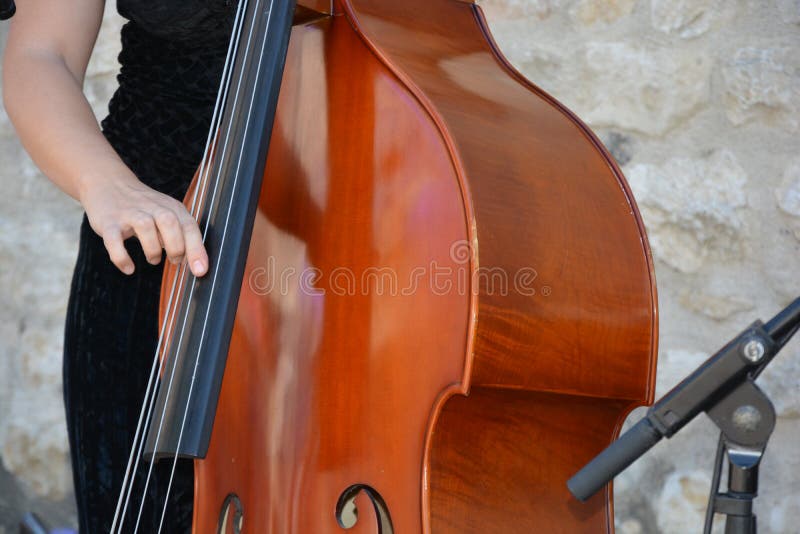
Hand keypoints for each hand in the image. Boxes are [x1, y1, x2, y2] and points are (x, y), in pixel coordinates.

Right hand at [80, 173, 208, 276]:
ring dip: (152, 250)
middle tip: (174, 260)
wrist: (107, 183)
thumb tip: (194, 262)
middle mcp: (152, 207)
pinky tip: (129, 268)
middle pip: (170, 223)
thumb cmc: (143, 208)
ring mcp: (129, 213)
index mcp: (171, 207)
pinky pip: (114, 240)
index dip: (196, 249)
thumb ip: (180, 234)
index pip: (189, 226)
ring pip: (145, 227)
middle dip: (176, 247)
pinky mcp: (108, 222)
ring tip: (154, 259)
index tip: (200, 270)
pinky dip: (122, 257)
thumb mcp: (166, 214)